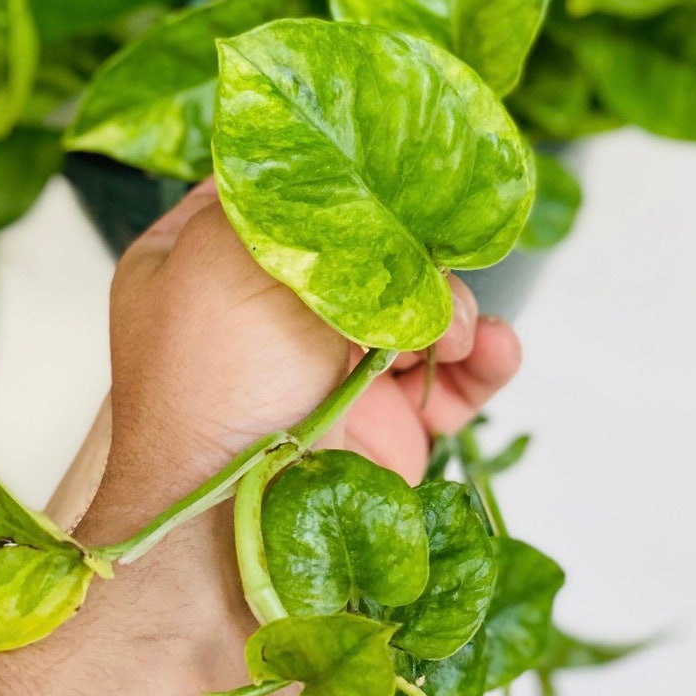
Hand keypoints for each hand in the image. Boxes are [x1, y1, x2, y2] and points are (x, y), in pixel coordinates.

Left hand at [86, 179, 521, 538]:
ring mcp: (328, 371)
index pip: (279, 192)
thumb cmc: (214, 388)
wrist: (239, 534)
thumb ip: (291, 197)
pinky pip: (452, 376)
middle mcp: (266, 313)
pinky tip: (492, 352)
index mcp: (204, 262)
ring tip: (452, 330)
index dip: (340, 173)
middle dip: (413, 250)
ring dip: (454, 306)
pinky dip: (483, 358)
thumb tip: (352, 169)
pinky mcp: (383, 424)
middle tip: (430, 261)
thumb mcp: (226, 253)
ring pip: (418, 304)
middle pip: (367, 246)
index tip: (394, 162)